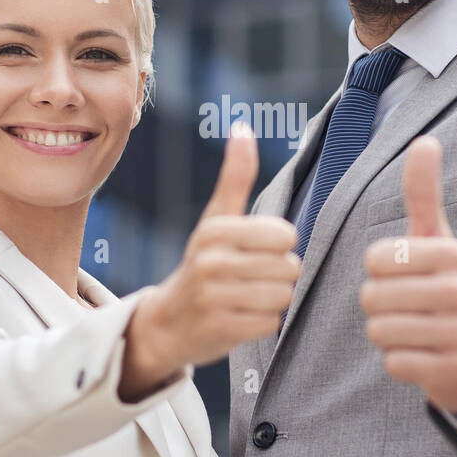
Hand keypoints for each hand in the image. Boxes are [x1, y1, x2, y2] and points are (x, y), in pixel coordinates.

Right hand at [120, 124, 300, 399]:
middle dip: (278, 275)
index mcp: (214, 229)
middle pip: (289, 267)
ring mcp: (214, 298)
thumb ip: (235, 176)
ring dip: (272, 300)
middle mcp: (210, 262)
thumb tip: (243, 125)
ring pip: (283, 296)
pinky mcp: (221, 331)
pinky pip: (271, 323)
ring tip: (244, 298)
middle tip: (249, 278)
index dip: (279, 246)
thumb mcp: (216, 219)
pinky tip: (239, 319)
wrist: (167, 322)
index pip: (286, 235)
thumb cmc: (203, 264)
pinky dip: (261, 323)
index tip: (254, 251)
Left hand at [359, 137, 456, 419]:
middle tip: (408, 309)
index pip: (376, 258)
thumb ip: (423, 193)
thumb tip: (424, 141)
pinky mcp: (455, 373)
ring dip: (388, 335)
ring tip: (415, 331)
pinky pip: (395, 363)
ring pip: (381, 331)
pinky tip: (423, 356)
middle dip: (379, 306)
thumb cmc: (447, 288)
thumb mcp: (437, 240)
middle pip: (373, 296)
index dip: (378, 271)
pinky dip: (400, 362)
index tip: (404, 276)